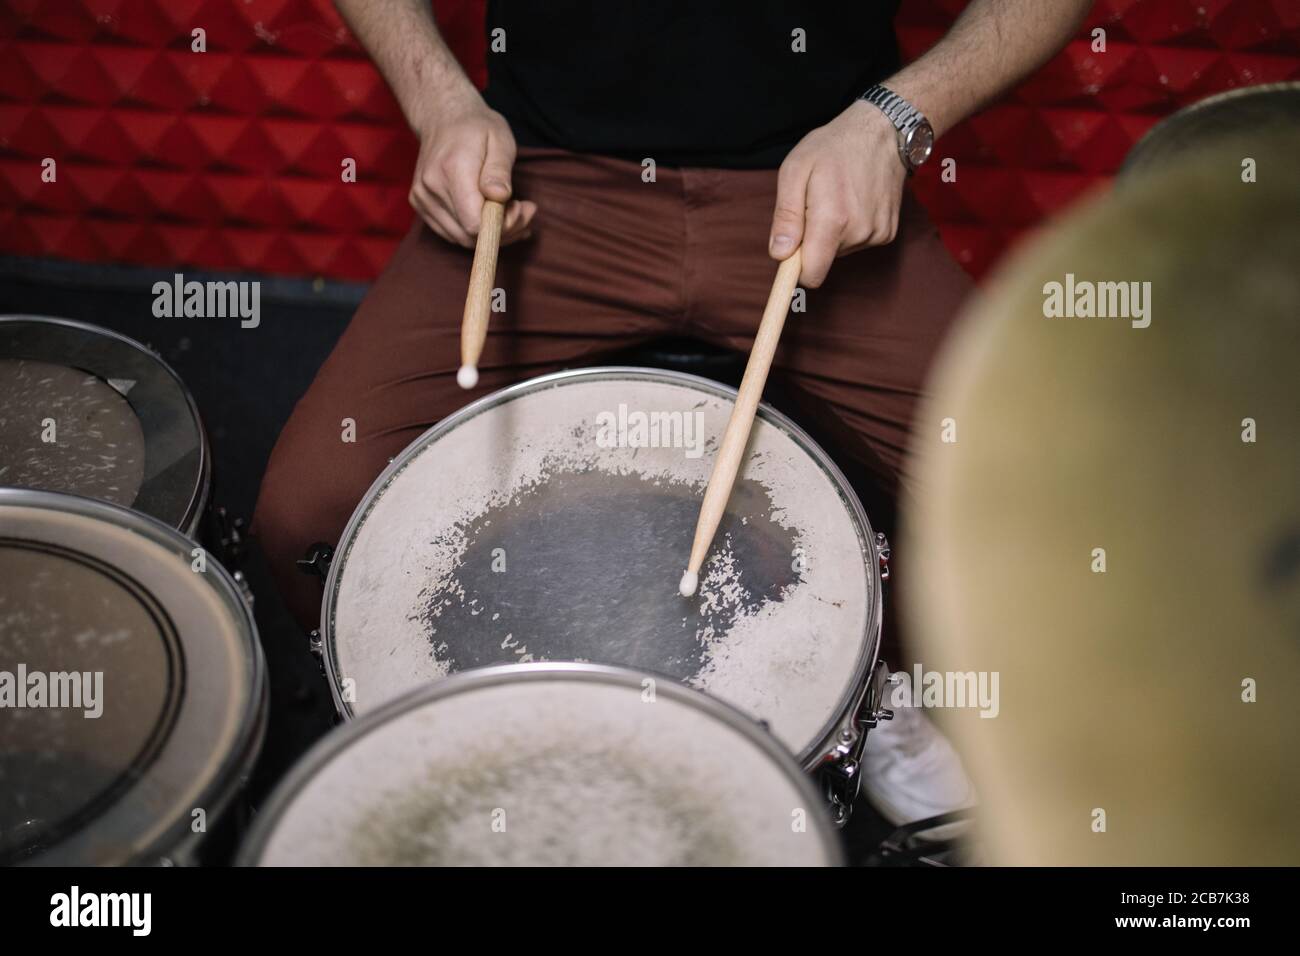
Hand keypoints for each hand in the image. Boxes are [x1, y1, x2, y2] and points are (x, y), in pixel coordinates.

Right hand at [408, 94, 537, 247]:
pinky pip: (451, 232)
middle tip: (524, 210)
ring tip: (511, 211)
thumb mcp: (499, 139)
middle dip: (503, 231)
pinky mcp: (420, 205)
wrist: (442, 117)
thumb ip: (499, 170)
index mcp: (452, 170)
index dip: (502, 227)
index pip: (474, 222)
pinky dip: (475, 232)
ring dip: (492, 234)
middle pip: (469, 235)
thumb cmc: (477, 127)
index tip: (521, 208)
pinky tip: (493, 217)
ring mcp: (422, 198)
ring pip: (461, 239)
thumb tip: (499, 196)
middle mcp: (431, 187)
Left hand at [769, 100, 906, 287]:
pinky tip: (855, 200)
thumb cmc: (832, 147)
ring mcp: (877, 234)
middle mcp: (859, 232)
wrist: (882, 132)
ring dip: (832, 232)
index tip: (790, 253)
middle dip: (812, 240)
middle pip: (822, 261)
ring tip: (838, 197)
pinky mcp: (888, 233)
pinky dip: (851, 228)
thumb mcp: (795, 171)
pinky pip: (858, 243)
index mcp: (833, 220)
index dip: (796, 269)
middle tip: (816, 203)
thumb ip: (786, 217)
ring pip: (839, 252)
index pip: (811, 275)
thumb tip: (779, 255)